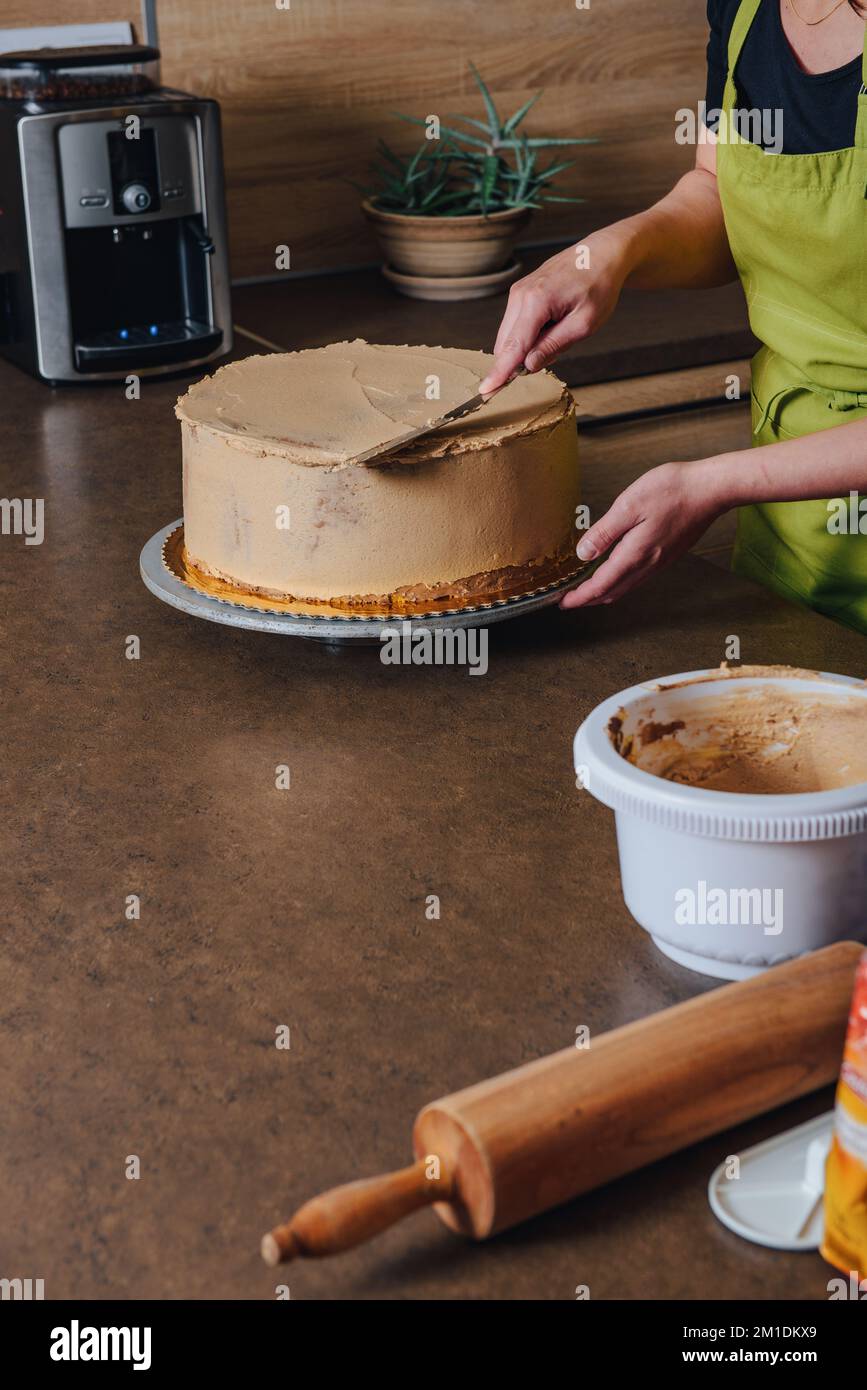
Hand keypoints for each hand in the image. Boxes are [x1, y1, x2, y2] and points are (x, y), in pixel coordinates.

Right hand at [479, 230, 631, 393]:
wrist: (601, 254)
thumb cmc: (599, 286)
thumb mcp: (584, 323)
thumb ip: (554, 345)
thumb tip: (529, 365)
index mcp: (536, 302)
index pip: (513, 347)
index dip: (500, 372)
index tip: (485, 390)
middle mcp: (520, 295)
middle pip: (507, 344)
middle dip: (523, 359)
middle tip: (557, 348)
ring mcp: (518, 292)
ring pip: (510, 336)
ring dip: (529, 346)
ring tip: (560, 330)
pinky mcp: (521, 293)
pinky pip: (516, 325)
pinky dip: (530, 334)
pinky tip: (553, 324)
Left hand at [560, 459, 727, 608]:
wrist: (711, 489)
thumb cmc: (673, 491)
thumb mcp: (629, 505)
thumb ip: (604, 532)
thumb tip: (582, 554)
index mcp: (634, 554)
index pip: (600, 586)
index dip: (579, 597)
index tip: (562, 602)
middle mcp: (648, 564)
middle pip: (612, 592)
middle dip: (588, 599)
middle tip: (568, 600)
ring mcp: (659, 561)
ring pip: (625, 587)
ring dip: (604, 592)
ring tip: (587, 589)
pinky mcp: (667, 554)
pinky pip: (638, 577)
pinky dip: (619, 582)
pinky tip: (614, 571)